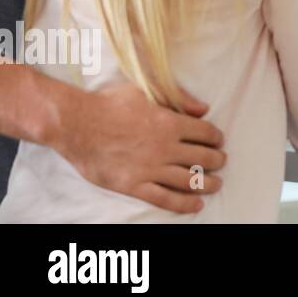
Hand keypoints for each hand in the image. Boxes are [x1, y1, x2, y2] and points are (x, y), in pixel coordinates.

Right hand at [51, 83, 225, 213]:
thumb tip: (203, 109)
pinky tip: (196, 204)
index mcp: (170, 123)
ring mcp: (149, 168)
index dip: (216, 138)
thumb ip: (179, 99)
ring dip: (207, 183)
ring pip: (189, 180)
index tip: (218, 142)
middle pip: (202, 158)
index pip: (205, 133)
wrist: (76, 124)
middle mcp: (164, 147)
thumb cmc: (110, 103)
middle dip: (217, 161)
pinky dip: (184, 203)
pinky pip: (164, 198)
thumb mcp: (147, 91)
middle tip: (221, 162)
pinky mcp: (133, 185)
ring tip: (215, 184)